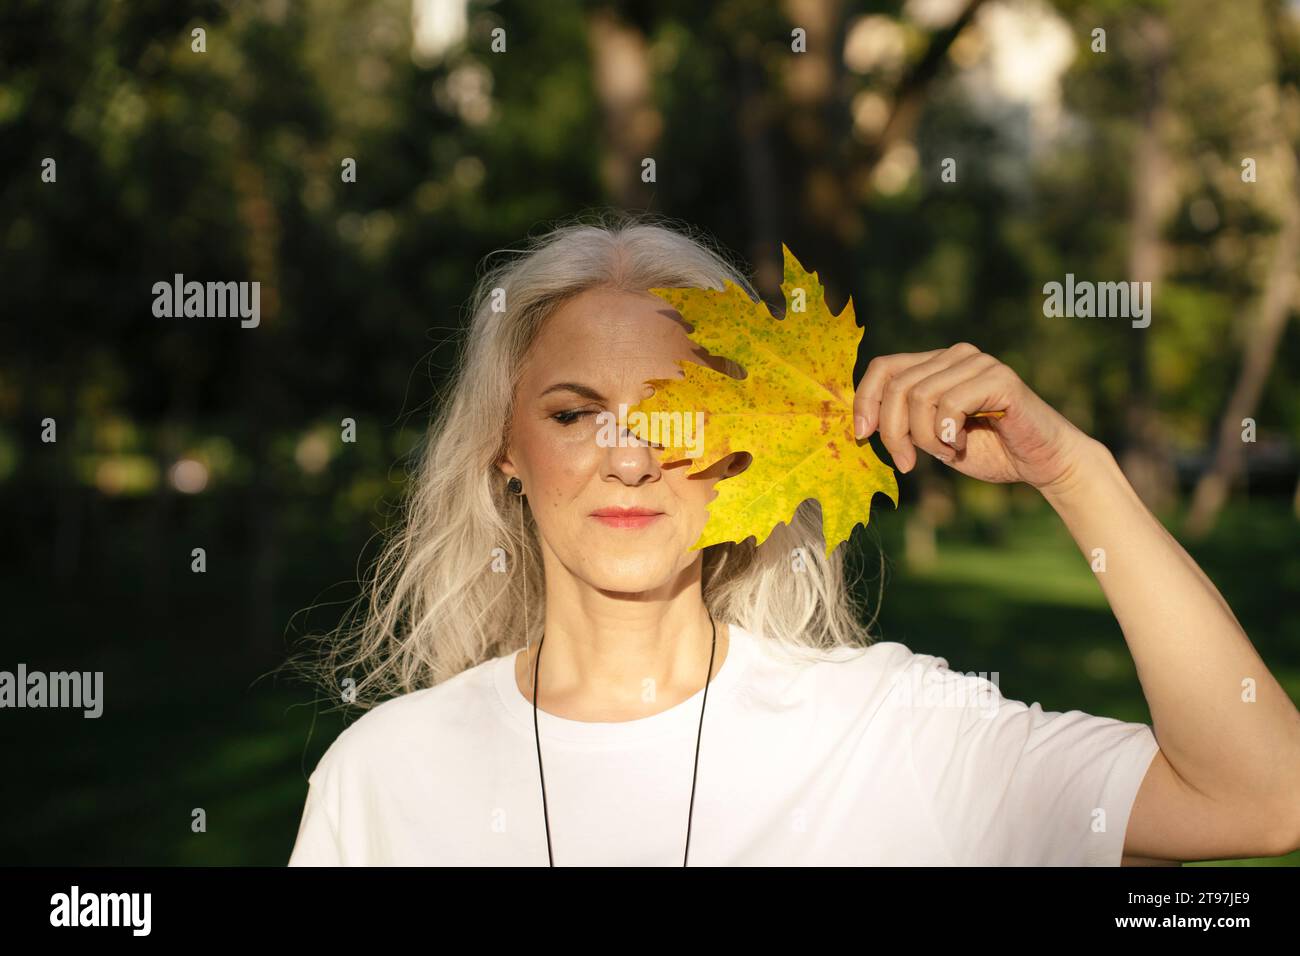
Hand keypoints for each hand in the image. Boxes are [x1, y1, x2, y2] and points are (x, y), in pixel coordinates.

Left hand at [853, 342, 1096, 491]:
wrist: (1042, 463)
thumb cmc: (989, 451)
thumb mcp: (933, 438)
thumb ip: (904, 424)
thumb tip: (862, 422)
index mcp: (937, 364)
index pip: (883, 367)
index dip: (864, 400)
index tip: (862, 435)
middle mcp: (957, 355)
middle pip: (897, 385)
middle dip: (893, 432)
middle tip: (907, 463)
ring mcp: (979, 363)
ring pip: (919, 396)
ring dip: (926, 437)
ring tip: (948, 451)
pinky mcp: (999, 379)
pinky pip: (950, 403)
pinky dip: (947, 432)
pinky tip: (962, 444)